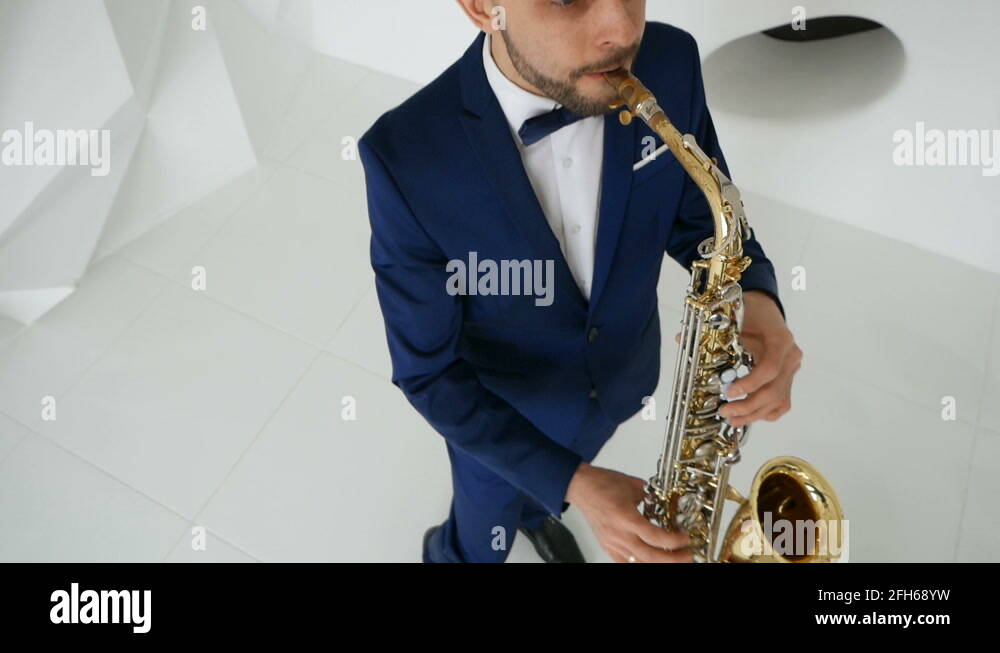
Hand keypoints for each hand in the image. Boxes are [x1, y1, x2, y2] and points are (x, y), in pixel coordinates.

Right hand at [566, 462, 692, 562]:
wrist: (580, 487)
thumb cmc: (602, 483)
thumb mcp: (634, 486)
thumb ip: (652, 497)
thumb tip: (667, 504)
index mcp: (626, 517)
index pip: (655, 537)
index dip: (674, 541)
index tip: (685, 539)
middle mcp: (619, 534)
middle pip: (650, 556)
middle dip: (673, 559)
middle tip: (687, 555)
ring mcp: (612, 543)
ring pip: (639, 562)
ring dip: (659, 563)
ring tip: (672, 559)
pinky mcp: (607, 546)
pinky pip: (625, 562)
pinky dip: (640, 563)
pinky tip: (650, 560)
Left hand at [673, 290, 801, 426]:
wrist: (766, 311)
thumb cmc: (750, 314)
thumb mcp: (733, 318)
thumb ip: (710, 331)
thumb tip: (680, 339)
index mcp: (780, 339)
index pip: (770, 368)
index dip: (750, 383)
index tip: (728, 391)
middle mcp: (790, 356)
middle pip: (774, 390)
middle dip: (749, 406)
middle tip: (725, 412)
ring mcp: (791, 370)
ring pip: (778, 401)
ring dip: (754, 414)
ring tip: (732, 419)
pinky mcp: (788, 379)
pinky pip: (782, 403)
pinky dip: (765, 412)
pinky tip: (748, 417)